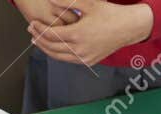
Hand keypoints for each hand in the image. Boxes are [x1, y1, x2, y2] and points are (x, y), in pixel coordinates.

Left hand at [28, 0, 152, 65]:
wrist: (128, 27)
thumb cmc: (110, 13)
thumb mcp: (88, 3)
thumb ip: (67, 1)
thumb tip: (50, 0)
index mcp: (78, 34)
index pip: (51, 35)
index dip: (40, 29)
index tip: (33, 23)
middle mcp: (80, 49)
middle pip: (51, 47)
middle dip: (39, 39)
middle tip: (31, 31)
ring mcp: (84, 58)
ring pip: (58, 56)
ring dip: (46, 49)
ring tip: (38, 41)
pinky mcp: (89, 61)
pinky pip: (68, 60)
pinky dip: (58, 54)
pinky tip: (53, 47)